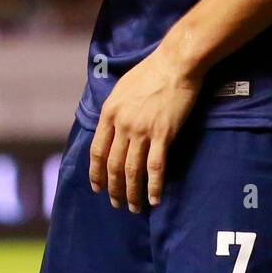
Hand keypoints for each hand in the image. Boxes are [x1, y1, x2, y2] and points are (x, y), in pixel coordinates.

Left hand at [88, 44, 201, 210]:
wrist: (175, 64)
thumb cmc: (149, 72)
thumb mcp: (122, 88)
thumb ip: (114, 110)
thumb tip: (110, 129)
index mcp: (109, 112)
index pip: (97, 150)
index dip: (96, 172)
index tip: (97, 187)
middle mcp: (122, 124)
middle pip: (113, 165)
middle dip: (113, 188)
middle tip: (116, 204)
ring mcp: (142, 130)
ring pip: (132, 170)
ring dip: (132, 193)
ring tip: (134, 208)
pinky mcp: (163, 134)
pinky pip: (156, 167)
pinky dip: (154, 186)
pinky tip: (155, 199)